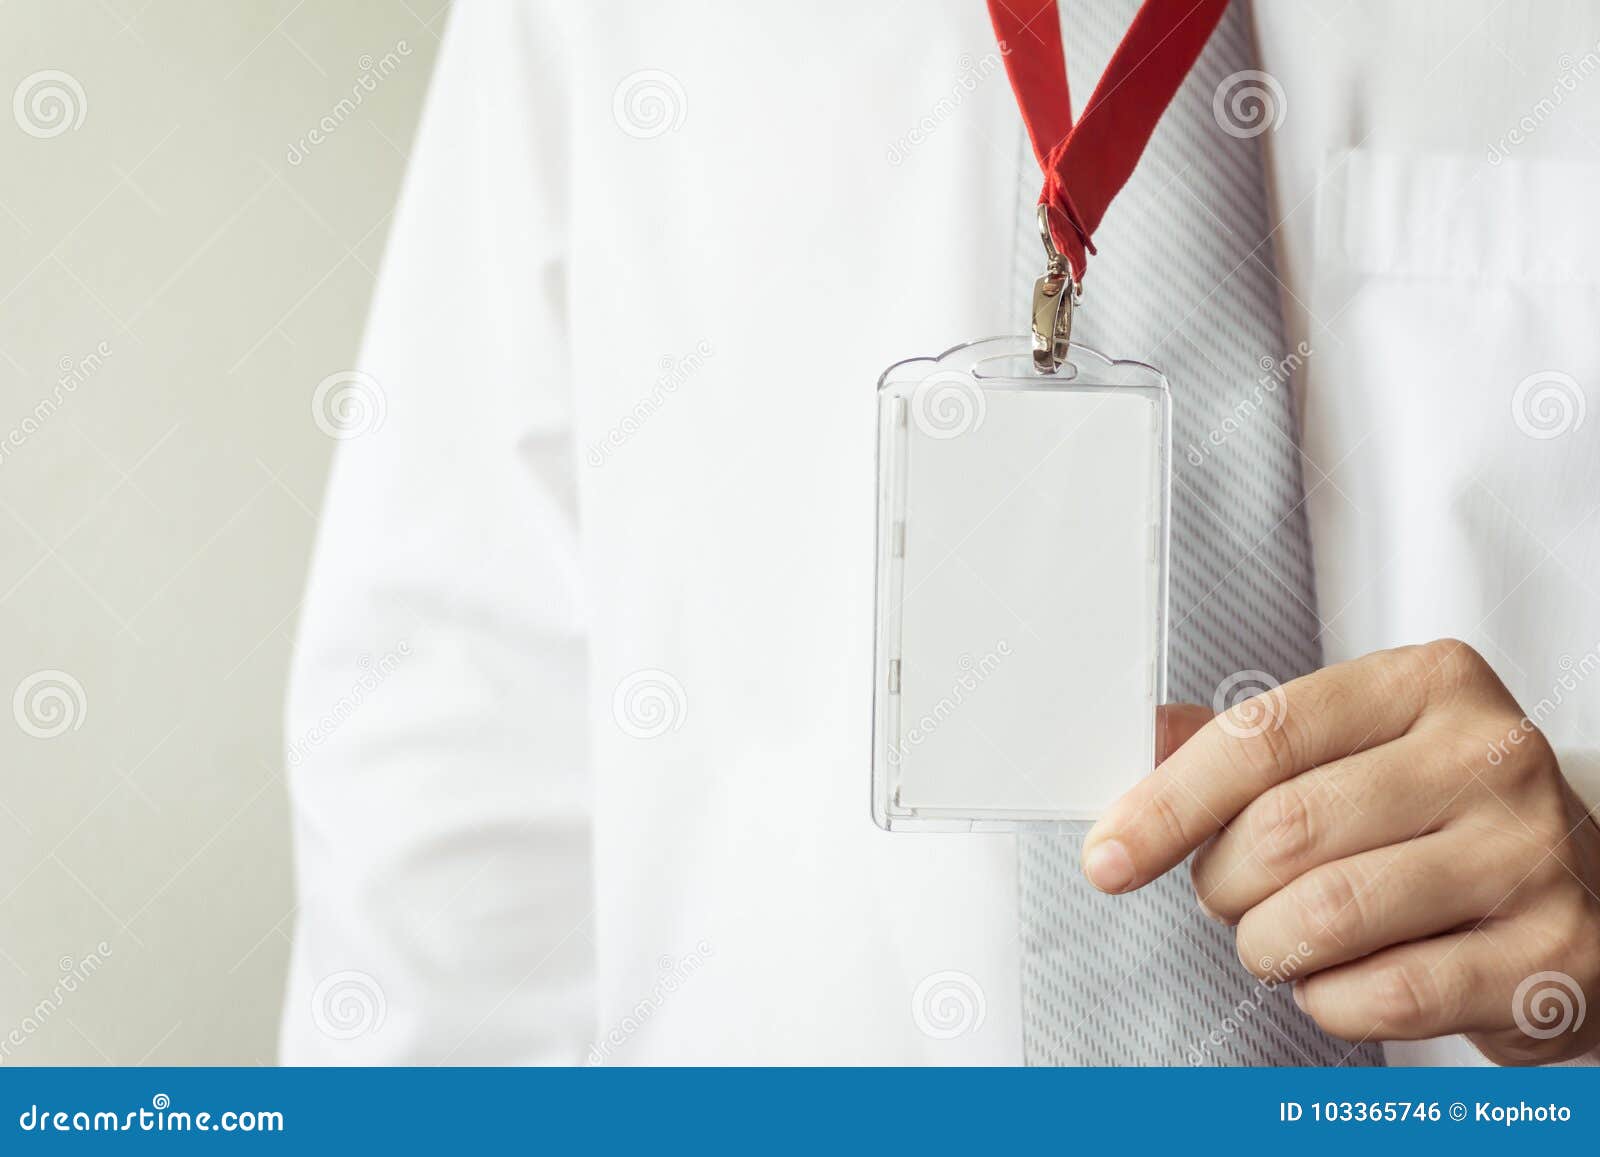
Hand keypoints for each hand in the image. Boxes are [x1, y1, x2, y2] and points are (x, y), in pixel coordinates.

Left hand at [1082, 638, 1599, 1063]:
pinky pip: (1385, 994)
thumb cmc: (1440, 818)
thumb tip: (1145, 739)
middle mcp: (1488, 755)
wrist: (1586, 894)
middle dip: (1222, 884)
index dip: (1167, 804)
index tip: (1108, 855)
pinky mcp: (1551, 954)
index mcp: (1426, 683)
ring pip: (1325, 914)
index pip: (1262, 735)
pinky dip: (1330, 1000)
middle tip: (1230, 896)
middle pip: (1283, 831)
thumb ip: (1252, 745)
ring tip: (1282, 938)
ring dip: (1269, 945)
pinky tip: (1341, 979)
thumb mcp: (1356, 751)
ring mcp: (1528, 854)